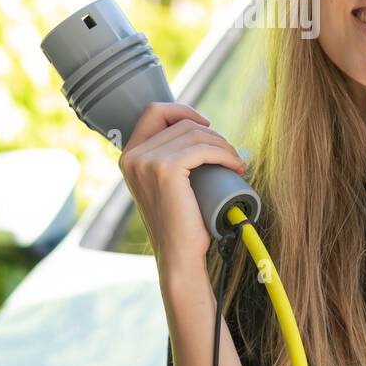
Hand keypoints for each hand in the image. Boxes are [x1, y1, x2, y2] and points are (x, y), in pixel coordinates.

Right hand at [119, 101, 247, 268]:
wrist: (179, 255)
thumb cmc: (180, 222)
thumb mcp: (165, 183)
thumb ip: (168, 158)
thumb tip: (199, 128)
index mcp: (129, 156)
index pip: (154, 111)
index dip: (183, 111)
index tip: (207, 126)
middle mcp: (132, 156)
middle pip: (180, 122)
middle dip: (211, 133)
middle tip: (229, 153)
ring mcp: (146, 161)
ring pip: (194, 133)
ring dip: (222, 144)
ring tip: (235, 161)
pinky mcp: (166, 169)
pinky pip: (202, 149)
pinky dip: (224, 154)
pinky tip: (235, 165)